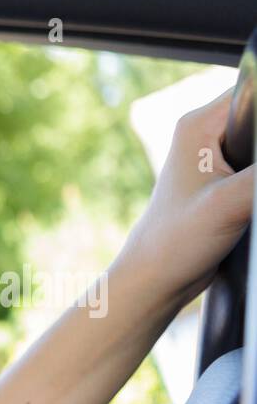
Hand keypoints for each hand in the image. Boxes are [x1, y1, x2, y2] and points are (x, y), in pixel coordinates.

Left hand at [115, 86, 254, 310]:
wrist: (155, 280)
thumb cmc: (175, 243)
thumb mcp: (231, 203)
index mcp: (199, 123)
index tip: (256, 170)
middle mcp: (206, 133)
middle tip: (250, 191)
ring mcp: (215, 157)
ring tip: (247, 199)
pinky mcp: (225, 180)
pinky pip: (256, 170)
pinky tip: (253, 207)